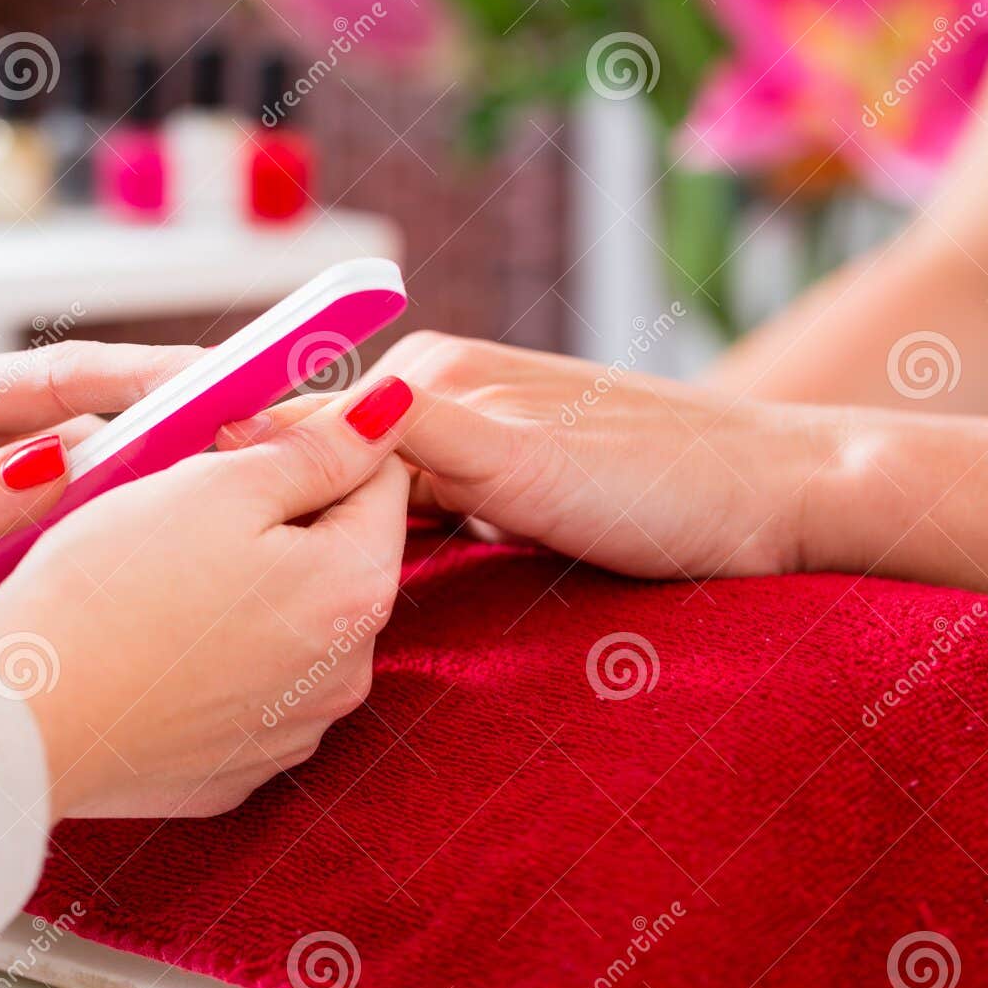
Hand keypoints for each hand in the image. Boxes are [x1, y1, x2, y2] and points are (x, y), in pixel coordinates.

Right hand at [0, 380, 414, 818]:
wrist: (23, 720)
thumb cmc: (110, 593)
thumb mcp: (222, 486)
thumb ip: (321, 447)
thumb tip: (389, 409)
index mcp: (359, 589)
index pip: (383, 476)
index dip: (317, 440)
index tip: (248, 441)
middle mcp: (349, 670)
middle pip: (344, 549)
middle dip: (286, 512)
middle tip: (197, 502)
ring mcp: (297, 727)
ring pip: (299, 615)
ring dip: (258, 581)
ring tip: (174, 574)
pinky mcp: (245, 763)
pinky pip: (257, 680)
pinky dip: (226, 649)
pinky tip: (167, 639)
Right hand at [228, 336, 816, 582]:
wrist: (780, 500)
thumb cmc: (663, 483)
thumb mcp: (523, 463)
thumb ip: (409, 432)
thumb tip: (281, 410)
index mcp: (432, 376)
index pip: (302, 428)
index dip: (253, 491)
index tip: (206, 563)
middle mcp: (447, 394)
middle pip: (334, 466)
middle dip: (295, 525)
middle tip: (253, 608)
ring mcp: (480, 439)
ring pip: (376, 500)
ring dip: (344, 545)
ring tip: (295, 611)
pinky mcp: (510, 482)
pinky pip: (424, 521)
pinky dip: (397, 557)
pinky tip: (381, 601)